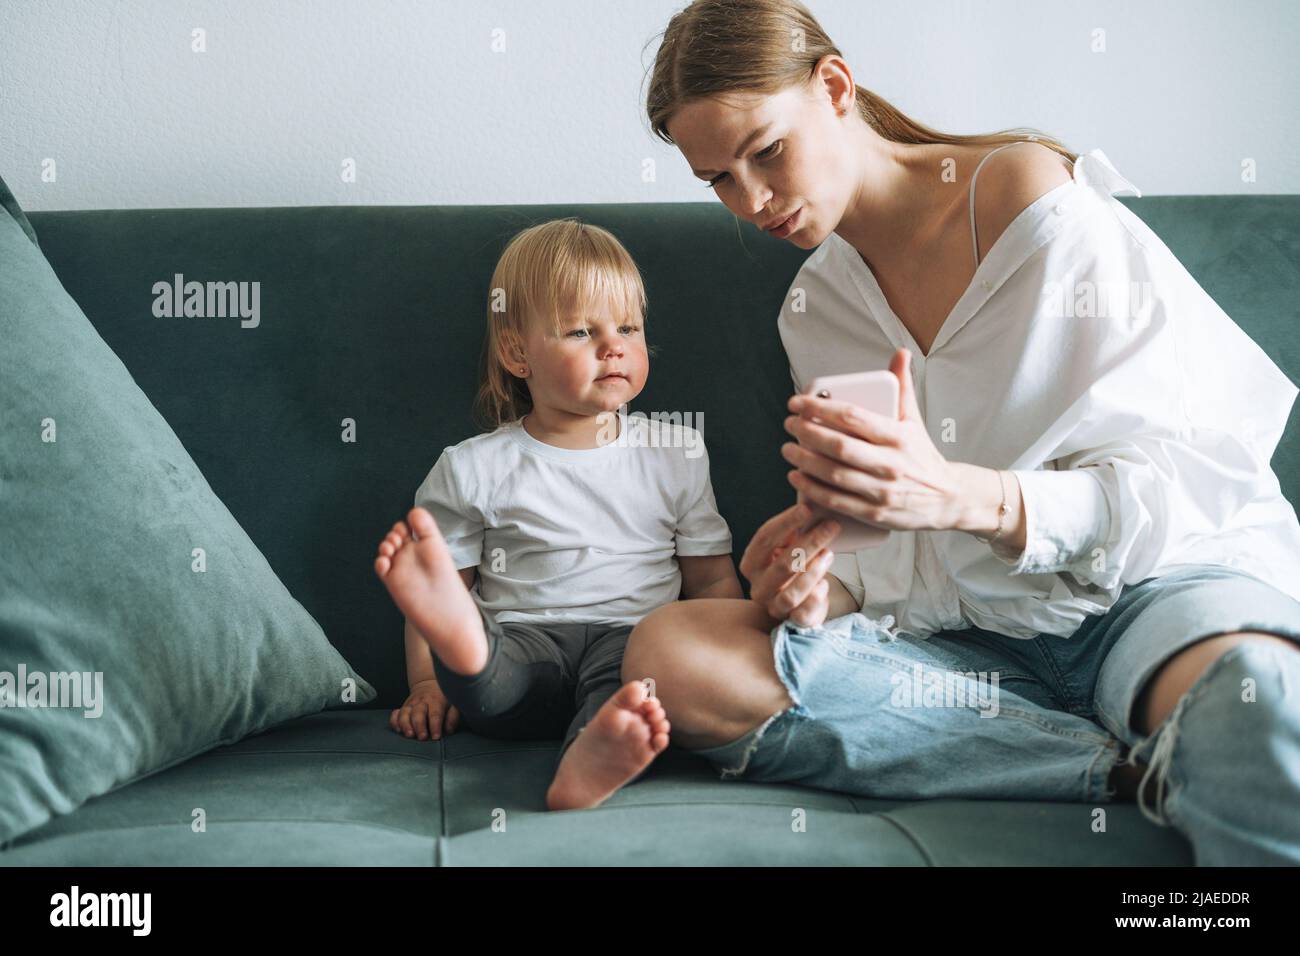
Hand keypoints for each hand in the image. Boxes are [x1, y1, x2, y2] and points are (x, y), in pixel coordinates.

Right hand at [390, 678, 459, 740]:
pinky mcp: (402, 708)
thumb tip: (448, 730)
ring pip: (404, 714)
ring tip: (409, 735)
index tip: (436, 737)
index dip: (435, 726)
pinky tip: (398, 730)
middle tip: (422, 737)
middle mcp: (421, 702)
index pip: (435, 714)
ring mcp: (410, 705)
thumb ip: (452, 717)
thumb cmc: (443, 698)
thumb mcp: (453, 703)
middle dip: (419, 726)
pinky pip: (395, 714)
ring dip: (405, 725)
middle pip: (418, 714)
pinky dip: (394, 722)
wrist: (428, 683)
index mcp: (436, 701)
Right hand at [739, 502, 840, 628]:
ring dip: (813, 571)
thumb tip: (809, 503)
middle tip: (831, 526)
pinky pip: (803, 612)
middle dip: (810, 542)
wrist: (801, 604)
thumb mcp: (789, 548)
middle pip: (782, 563)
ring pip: (791, 592)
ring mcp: (773, 606)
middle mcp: (757, 587)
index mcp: (751, 563)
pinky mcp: (792, 622)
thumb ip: (793, 532)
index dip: (786, 522)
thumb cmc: (794, 570)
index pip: (764, 539)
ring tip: (830, 553)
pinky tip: (825, 585)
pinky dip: (816, 597)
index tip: (808, 508)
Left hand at [783, 348, 961, 531]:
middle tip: (790, 424)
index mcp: (899, 437)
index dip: (820, 407)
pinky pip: (836, 501)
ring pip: (834, 474)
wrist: (948, 499)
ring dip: (805, 461)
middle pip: (839, 446)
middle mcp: (891, 464)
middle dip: (807, 433)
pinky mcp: (875, 513)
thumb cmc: (923, 456)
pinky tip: (797, 477)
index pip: (853, 416)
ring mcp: (882, 491)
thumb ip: (902, 388)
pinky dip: (812, 489)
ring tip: (788, 449)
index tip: (798, 402)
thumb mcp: (914, 421)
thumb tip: (900, 354)